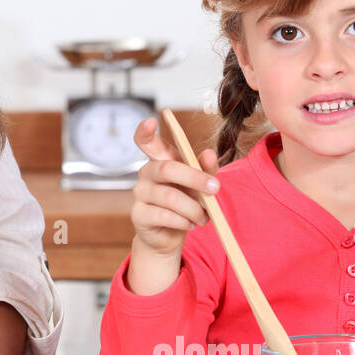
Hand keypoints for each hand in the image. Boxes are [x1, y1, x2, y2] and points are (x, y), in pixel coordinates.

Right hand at [129, 116, 220, 256]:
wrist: (171, 235)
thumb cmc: (186, 203)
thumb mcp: (200, 184)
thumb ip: (206, 169)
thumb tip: (209, 154)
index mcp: (160, 161)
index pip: (145, 141)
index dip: (145, 131)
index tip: (151, 120)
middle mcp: (146, 173)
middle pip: (168, 169)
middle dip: (195, 179)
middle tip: (215, 189)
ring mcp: (140, 194)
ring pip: (170, 197)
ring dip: (193, 208)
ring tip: (203, 217)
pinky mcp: (138, 215)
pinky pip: (164, 216)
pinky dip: (183, 221)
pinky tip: (190, 224)